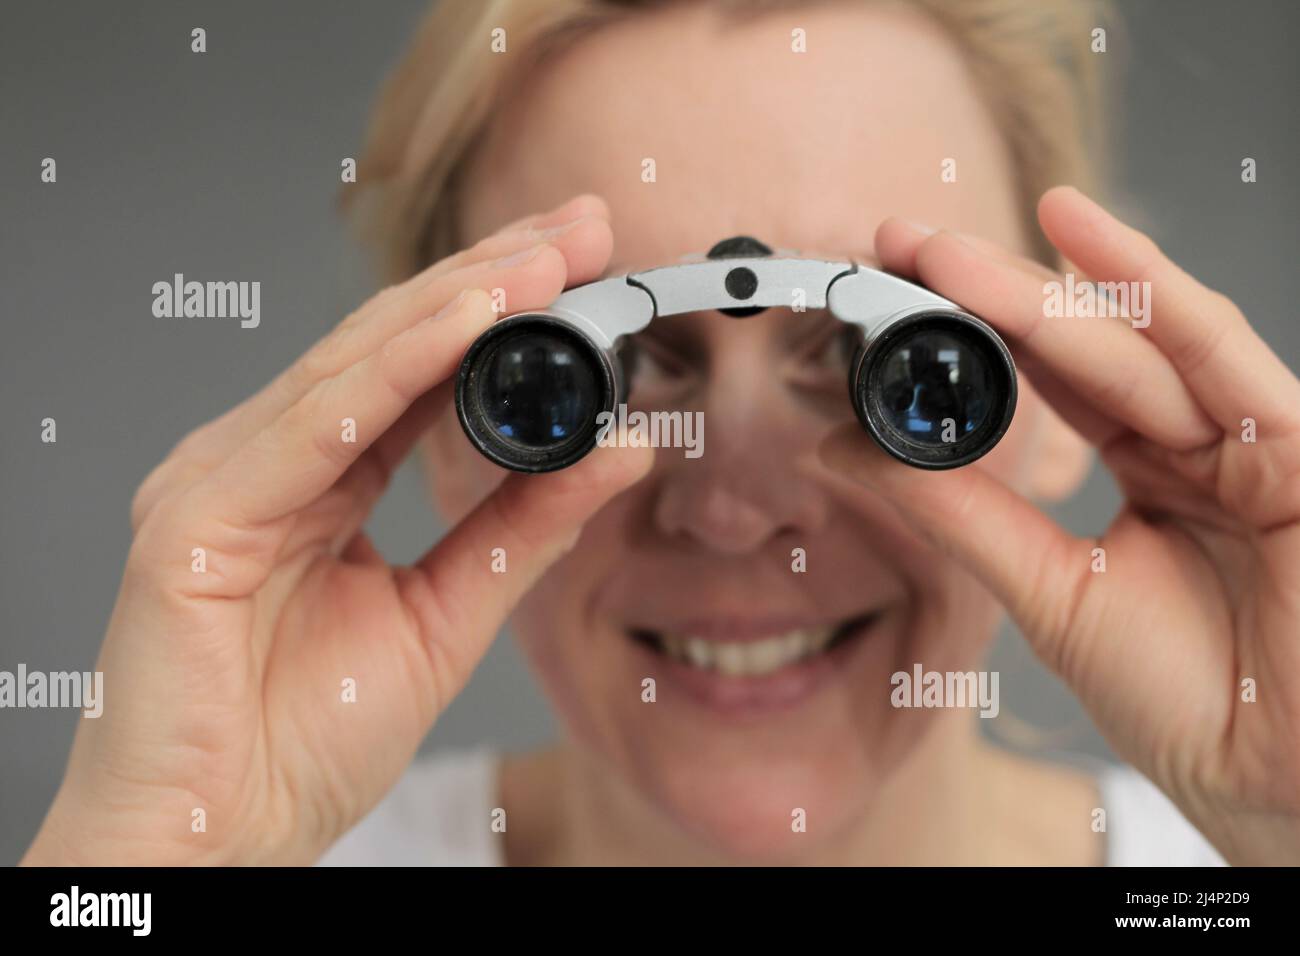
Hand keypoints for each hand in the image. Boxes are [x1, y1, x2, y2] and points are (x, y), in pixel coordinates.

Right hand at [22, 194, 651, 865]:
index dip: (501, 312)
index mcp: (319, 481)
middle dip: (491, 279)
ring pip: (354, 366)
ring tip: (544, 257)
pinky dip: (393, 371)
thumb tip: (613, 449)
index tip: (584, 270)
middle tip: (579, 225)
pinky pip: (312, 427)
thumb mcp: (448, 616)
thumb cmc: (305, 739)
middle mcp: (268, 462)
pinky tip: (465, 322)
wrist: (223, 840)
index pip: (420, 371)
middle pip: (392, 346)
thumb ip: (524, 529)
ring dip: (455, 303)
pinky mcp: (195, 516)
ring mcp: (223, 478)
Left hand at [821, 186, 1299, 863]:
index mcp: (1151, 469)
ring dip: (1038, 286)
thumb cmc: (1189, 697)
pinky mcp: (1299, 445)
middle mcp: (1200, 439)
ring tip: (945, 249)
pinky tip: (1081, 238)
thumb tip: (847, 446)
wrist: (1274, 778)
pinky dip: (1151, 290)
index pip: (1053, 378)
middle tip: (901, 246)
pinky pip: (1219, 353)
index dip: (974, 331)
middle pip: (1085, 345)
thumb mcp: (1049, 586)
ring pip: (1135, 338)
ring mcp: (1251, 435)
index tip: (892, 294)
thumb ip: (957, 511)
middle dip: (988, 292)